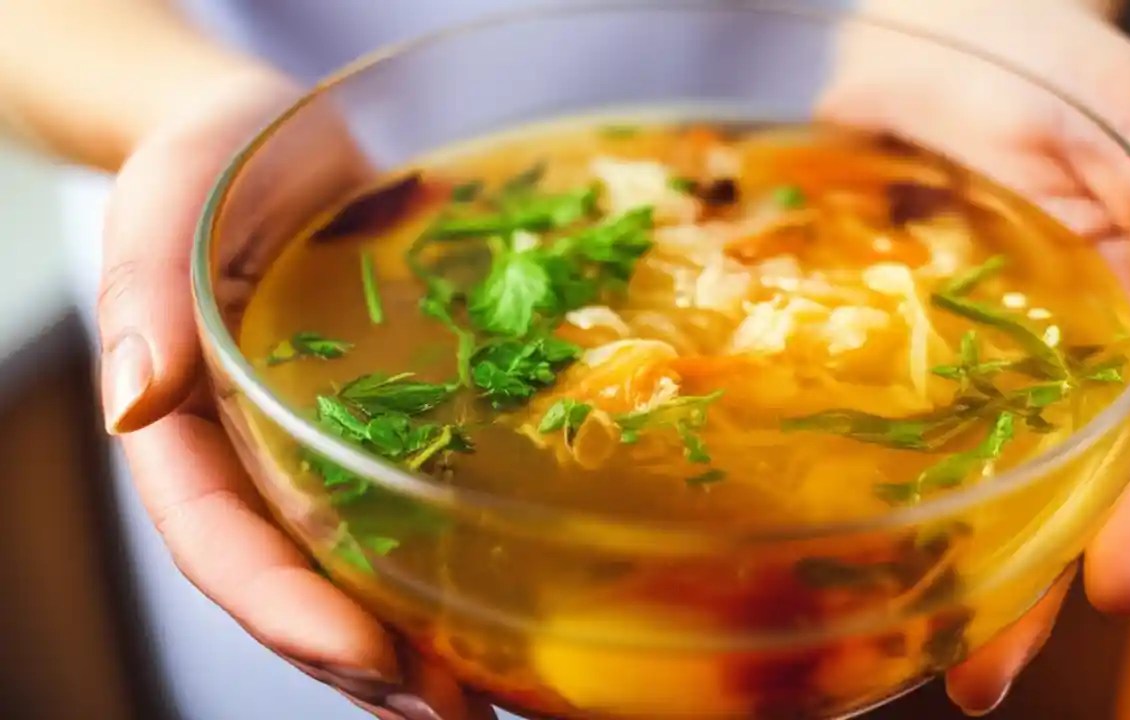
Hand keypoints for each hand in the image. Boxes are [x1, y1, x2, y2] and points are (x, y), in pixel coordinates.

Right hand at [96, 67, 491, 719]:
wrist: (282, 138)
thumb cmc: (208, 167)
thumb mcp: (161, 210)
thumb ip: (140, 298)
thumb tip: (136, 400)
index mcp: (186, 431)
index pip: (222, 544)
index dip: (286, 611)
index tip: (367, 657)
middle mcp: (257, 460)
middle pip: (300, 585)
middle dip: (369, 661)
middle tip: (450, 711)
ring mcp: (325, 450)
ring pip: (362, 567)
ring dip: (423, 640)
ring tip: (498, 693)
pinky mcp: (393, 423)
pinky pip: (420, 505)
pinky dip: (462, 562)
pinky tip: (521, 601)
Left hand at [820, 1, 1129, 713]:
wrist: (912, 24)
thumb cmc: (1030, 53)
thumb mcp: (1126, 116)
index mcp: (1125, 309)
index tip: (1108, 590)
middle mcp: (1047, 346)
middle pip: (1053, 482)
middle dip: (1029, 581)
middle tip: (983, 676)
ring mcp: (960, 347)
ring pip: (968, 472)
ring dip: (956, 566)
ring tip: (927, 653)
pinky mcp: (881, 333)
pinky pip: (881, 421)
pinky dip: (878, 488)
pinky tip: (850, 553)